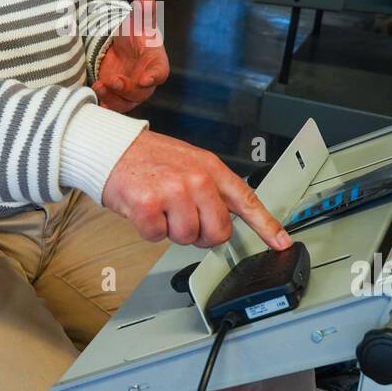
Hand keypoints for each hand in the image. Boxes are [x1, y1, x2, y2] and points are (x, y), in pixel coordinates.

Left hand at [94, 0, 169, 113]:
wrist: (120, 48)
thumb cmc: (135, 36)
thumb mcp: (137, 22)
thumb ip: (143, 11)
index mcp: (155, 64)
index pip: (160, 73)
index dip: (154, 77)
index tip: (145, 79)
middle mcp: (144, 81)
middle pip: (140, 93)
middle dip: (126, 90)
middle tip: (113, 81)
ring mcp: (129, 92)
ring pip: (124, 103)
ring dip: (111, 98)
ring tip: (98, 86)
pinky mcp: (114, 97)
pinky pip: (111, 107)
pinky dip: (102, 105)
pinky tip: (91, 98)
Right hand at [103, 130, 291, 249]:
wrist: (111, 148)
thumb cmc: (148, 158)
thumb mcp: (188, 162)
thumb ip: (210, 188)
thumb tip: (223, 221)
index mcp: (210, 168)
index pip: (246, 199)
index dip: (266, 225)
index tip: (281, 242)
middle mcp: (197, 178)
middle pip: (218, 231)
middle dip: (201, 234)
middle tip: (183, 218)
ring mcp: (174, 191)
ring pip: (188, 237)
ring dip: (171, 230)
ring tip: (160, 207)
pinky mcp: (149, 204)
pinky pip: (158, 237)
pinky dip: (149, 230)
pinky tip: (144, 210)